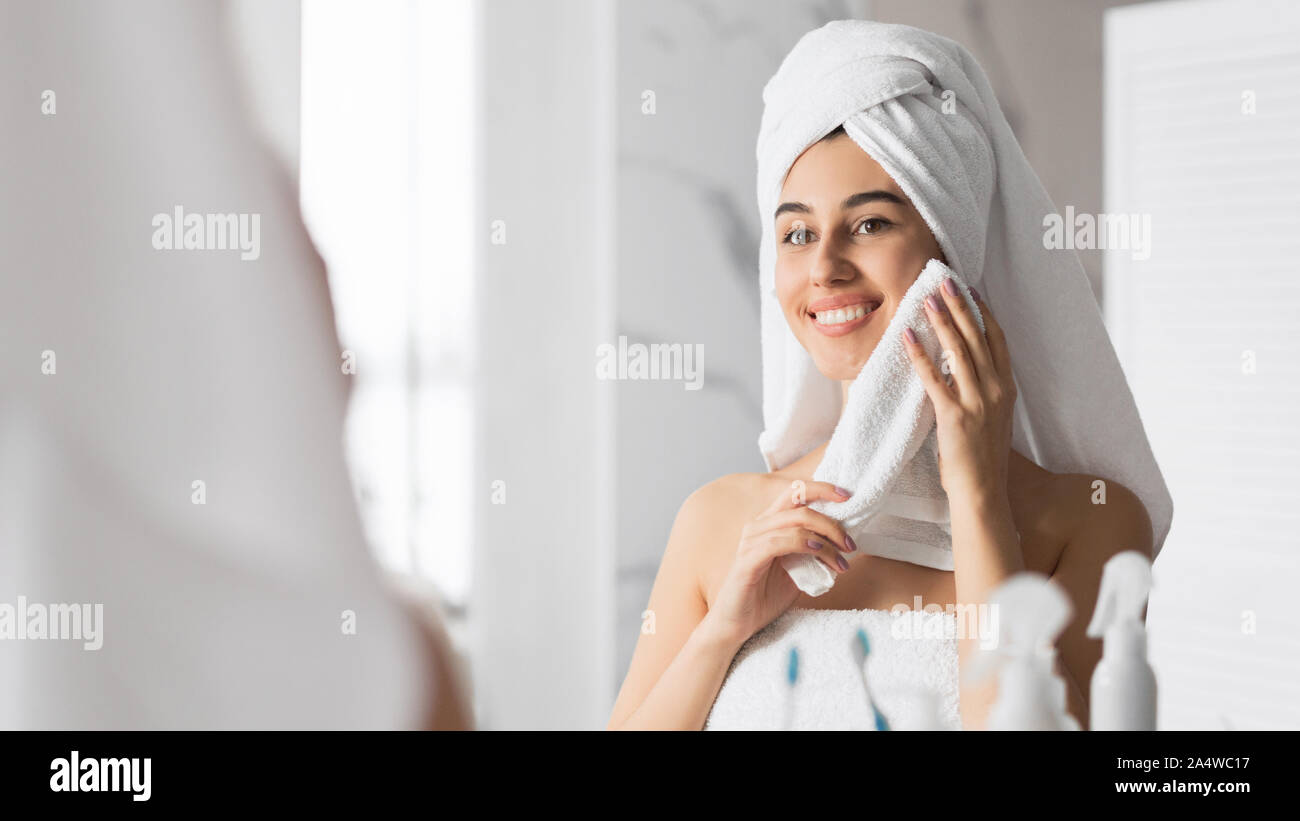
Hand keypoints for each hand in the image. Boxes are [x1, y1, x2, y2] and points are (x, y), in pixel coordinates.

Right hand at [707, 481, 855, 645]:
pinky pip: (779, 542)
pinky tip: (819, 553)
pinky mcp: (748, 559)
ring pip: (795, 521)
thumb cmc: (766, 596)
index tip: (847, 496)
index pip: (796, 492)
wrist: (738, 623)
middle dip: (831, 519)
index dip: (822, 489)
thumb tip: (845, 543)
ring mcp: (751, 540)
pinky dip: (803, 543)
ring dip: (825, 539)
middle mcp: (758, 525)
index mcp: (770, 523)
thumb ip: (815, 552)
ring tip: (841, 561)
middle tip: (850, 544)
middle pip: (798, 501)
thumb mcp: (799, 570)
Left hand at [902, 279, 1016, 505]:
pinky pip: (934, 379)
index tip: (971, 291)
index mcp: (1007, 388)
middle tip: (946, 282)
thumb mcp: (992, 417)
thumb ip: (983, 391)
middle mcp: (996, 390)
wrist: (983, 490)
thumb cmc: (983, 457)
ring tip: (927, 299)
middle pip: (978, 338)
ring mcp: (978, 402)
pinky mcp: (955, 416)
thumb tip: (965, 368)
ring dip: (941, 322)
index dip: (983, 313)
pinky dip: (919, 355)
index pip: (997, 340)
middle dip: (961, 307)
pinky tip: (906, 337)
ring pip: (958, 352)